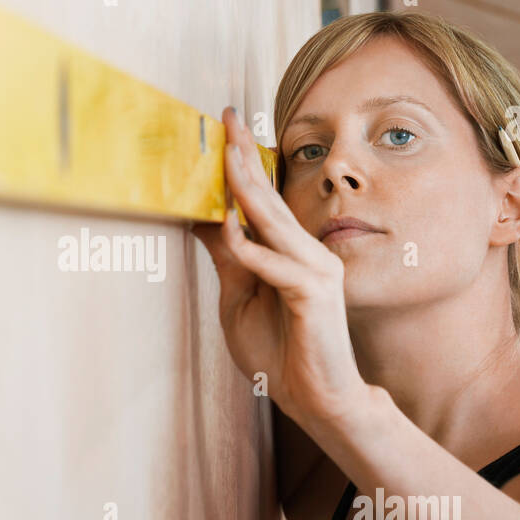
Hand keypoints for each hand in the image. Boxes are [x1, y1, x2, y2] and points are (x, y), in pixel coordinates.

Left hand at [192, 107, 370, 427]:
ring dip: (245, 188)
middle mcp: (308, 252)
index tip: (222, 126)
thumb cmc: (281, 353)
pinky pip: (275, 265)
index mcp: (290, 251)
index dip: (243, 162)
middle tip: (224, 119)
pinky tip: (229, 232)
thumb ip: (228, 258)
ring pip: (274, 221)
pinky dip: (250, 249)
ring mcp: (316, 270)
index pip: (263, 199)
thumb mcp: (239, 298)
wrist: (314, 400)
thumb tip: (202, 219)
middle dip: (244, 157)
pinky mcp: (316, 294)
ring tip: (224, 155)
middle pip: (269, 197)